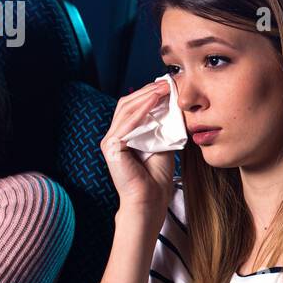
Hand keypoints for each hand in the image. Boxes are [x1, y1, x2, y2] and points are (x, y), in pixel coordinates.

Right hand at [102, 81, 176, 225]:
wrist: (150, 199)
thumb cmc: (157, 176)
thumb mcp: (163, 143)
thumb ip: (164, 125)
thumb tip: (173, 102)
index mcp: (124, 134)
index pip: (134, 107)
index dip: (149, 94)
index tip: (168, 86)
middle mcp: (114, 136)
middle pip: (128, 104)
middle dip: (147, 92)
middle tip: (166, 83)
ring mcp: (110, 141)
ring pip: (126, 110)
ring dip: (146, 97)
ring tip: (163, 89)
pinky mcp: (111, 147)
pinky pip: (127, 124)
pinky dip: (141, 111)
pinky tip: (154, 102)